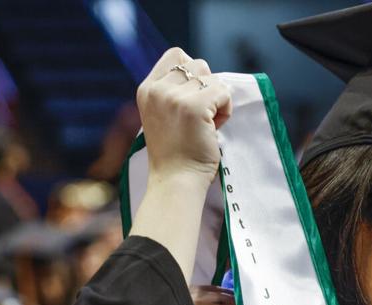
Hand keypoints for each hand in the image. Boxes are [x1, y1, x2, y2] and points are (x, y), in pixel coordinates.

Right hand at [136, 48, 232, 188]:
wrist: (174, 182)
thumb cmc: (174, 155)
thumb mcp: (162, 116)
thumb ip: (173, 92)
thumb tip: (201, 72)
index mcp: (146, 90)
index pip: (176, 55)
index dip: (191, 72)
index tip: (191, 100)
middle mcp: (156, 90)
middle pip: (197, 64)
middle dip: (205, 88)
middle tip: (199, 118)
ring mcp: (174, 98)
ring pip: (211, 77)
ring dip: (216, 99)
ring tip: (206, 124)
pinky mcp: (194, 107)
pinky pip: (223, 92)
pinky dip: (225, 110)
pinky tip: (213, 129)